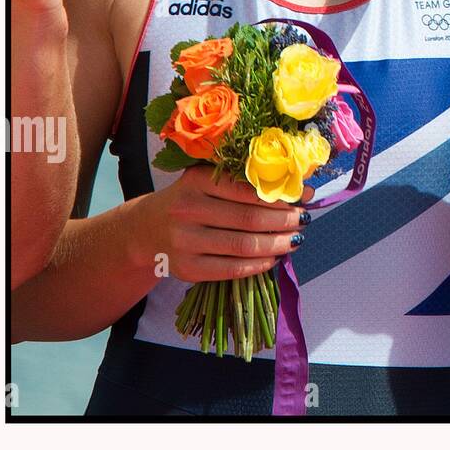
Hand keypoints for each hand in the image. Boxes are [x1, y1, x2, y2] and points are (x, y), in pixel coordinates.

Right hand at [142, 164, 315, 282]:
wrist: (145, 228)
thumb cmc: (189, 199)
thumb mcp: (208, 180)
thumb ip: (246, 181)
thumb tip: (302, 189)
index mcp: (195, 181)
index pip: (247, 189)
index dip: (280, 195)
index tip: (304, 197)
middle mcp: (187, 210)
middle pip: (249, 219)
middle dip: (284, 220)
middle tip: (304, 219)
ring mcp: (184, 242)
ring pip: (243, 246)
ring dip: (277, 244)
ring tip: (295, 239)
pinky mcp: (186, 269)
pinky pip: (231, 269)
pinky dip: (259, 265)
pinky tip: (274, 257)